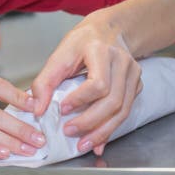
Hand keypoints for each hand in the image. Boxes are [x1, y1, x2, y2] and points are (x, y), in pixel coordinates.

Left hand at [30, 12, 142, 155]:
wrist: (108, 30)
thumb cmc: (83, 41)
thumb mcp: (60, 54)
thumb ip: (46, 81)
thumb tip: (38, 109)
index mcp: (101, 51)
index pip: (98, 83)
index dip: (81, 100)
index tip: (63, 109)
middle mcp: (122, 62)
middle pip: (113, 101)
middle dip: (90, 122)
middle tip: (69, 132)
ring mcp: (133, 74)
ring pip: (122, 110)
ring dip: (102, 131)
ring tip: (83, 144)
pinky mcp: (136, 85)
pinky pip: (126, 112)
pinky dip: (110, 129)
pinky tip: (97, 141)